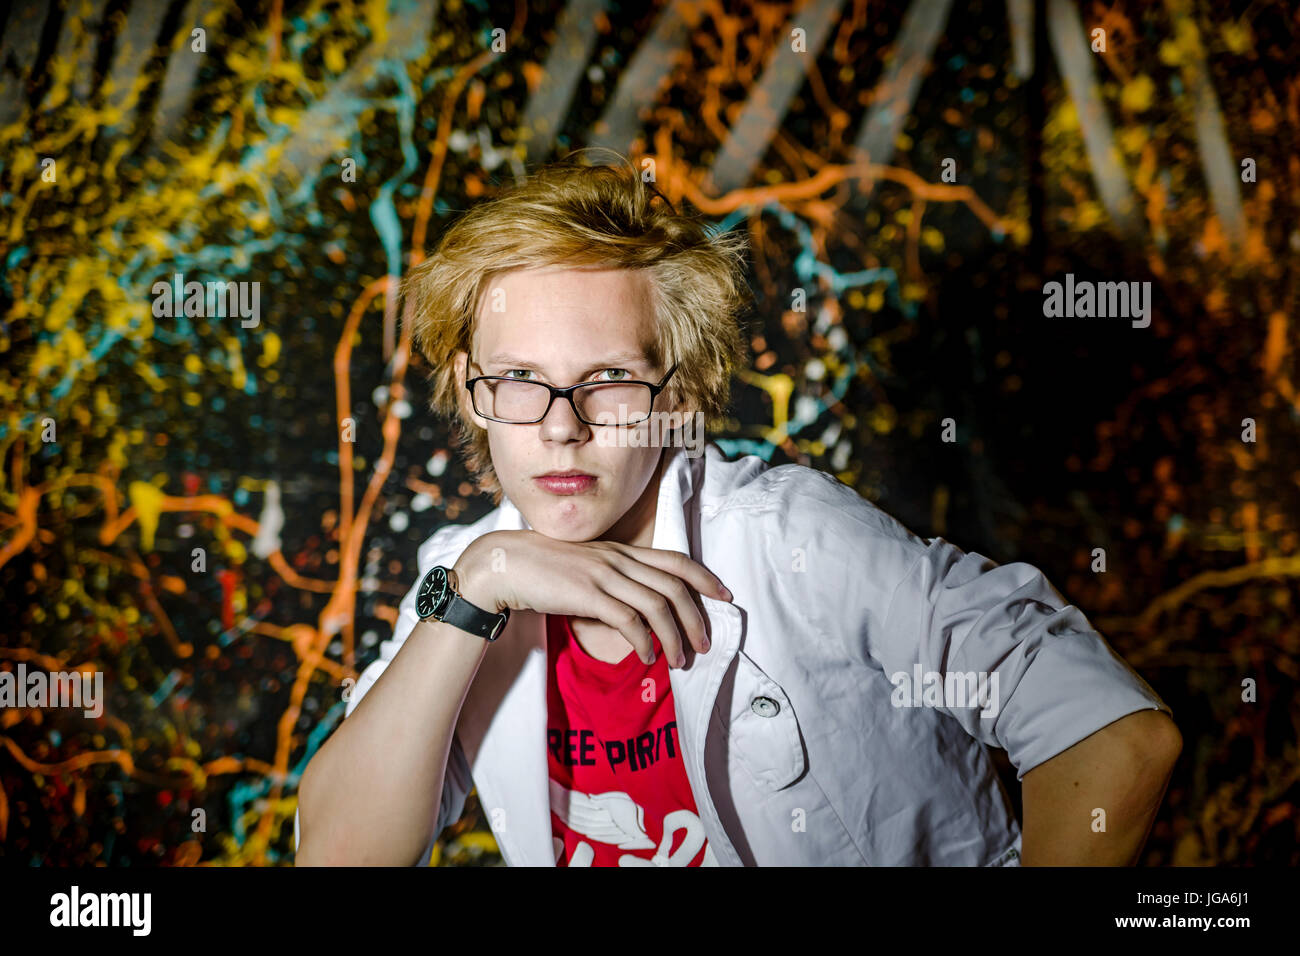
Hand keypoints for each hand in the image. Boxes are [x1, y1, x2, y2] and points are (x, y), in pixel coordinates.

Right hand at [453, 530, 731, 667]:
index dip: (705, 576)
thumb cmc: (543, 571)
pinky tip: (647, 657)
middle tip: (706, 644)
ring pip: (657, 605)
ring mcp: (604, 575)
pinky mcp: (588, 594)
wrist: (504, 564)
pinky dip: (645, 642)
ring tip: (680, 661)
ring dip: (675, 636)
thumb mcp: (586, 569)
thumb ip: (612, 582)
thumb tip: (635, 612)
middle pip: (674, 585)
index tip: (725, 594)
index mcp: (621, 551)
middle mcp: (619, 559)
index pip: (675, 559)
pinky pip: (629, 620)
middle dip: (697, 616)